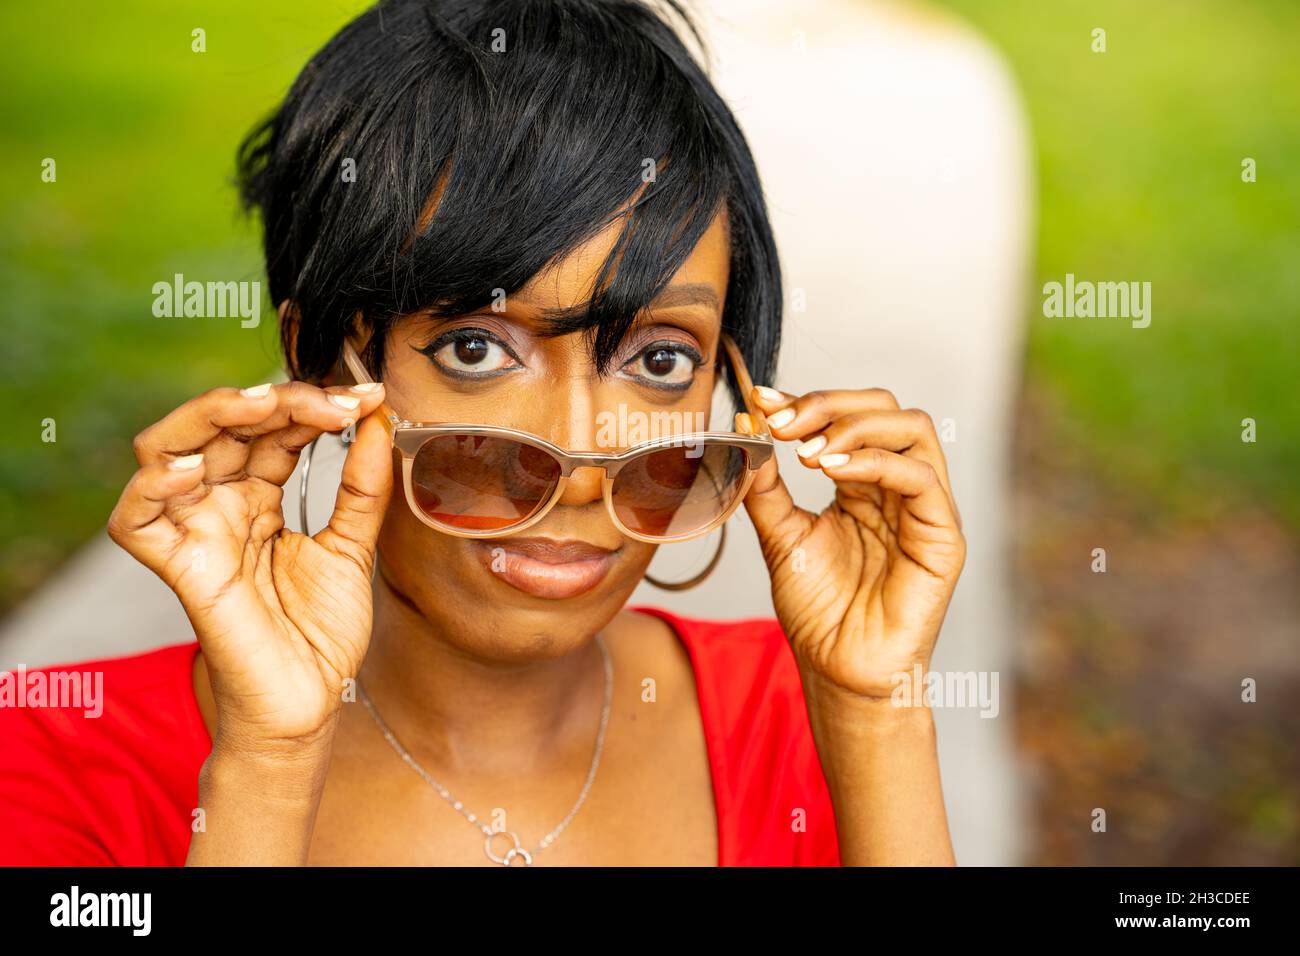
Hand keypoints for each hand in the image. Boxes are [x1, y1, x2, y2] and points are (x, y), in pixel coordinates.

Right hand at [107, 380, 391, 753]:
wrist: (310, 701)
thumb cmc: (321, 632)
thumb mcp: (352, 546)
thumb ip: (361, 486)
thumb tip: (378, 422)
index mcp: (258, 497)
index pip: (272, 430)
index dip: (313, 405)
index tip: (367, 398)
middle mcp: (221, 506)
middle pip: (221, 426)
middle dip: (274, 400)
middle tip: (331, 401)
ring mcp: (196, 534)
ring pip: (166, 451)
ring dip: (212, 416)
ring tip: (267, 405)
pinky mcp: (180, 570)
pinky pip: (136, 520)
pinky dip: (153, 486)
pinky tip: (195, 467)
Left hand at [742, 386, 965, 701]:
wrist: (839, 671)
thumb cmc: (819, 612)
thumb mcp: (781, 536)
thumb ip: (766, 486)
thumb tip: (746, 429)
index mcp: (863, 483)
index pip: (847, 417)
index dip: (805, 401)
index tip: (759, 400)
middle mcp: (898, 487)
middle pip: (883, 408)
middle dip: (828, 405)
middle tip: (781, 422)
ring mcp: (925, 508)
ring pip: (911, 429)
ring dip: (853, 427)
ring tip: (806, 451)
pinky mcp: (943, 535)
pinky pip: (921, 477)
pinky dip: (874, 462)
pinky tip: (831, 470)